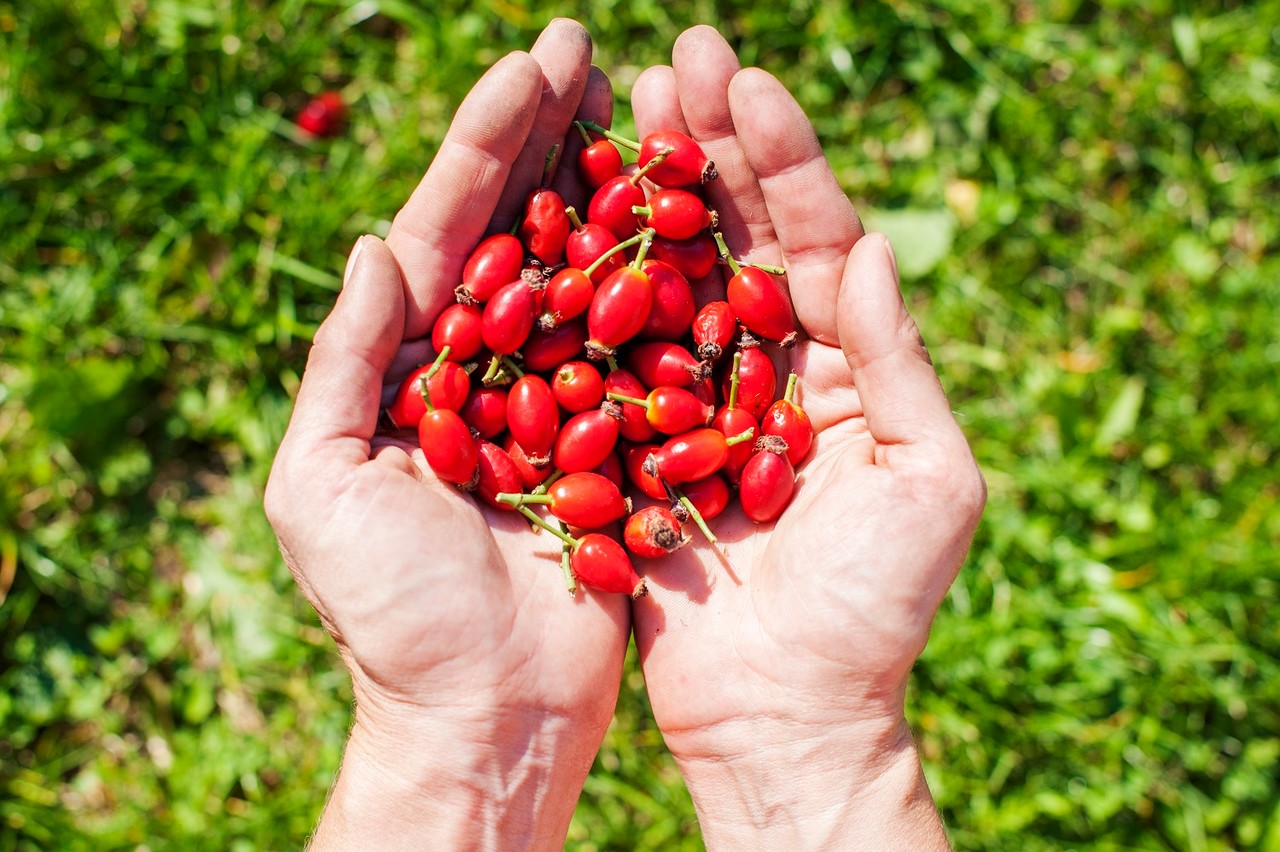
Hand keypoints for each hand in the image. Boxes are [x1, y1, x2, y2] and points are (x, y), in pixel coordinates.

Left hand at [265, 21, 627, 848]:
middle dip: (552, 141)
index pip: (449, 231)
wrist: (485, 713)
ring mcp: (560, 399)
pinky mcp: (621, 441)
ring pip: (589, 276)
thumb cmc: (391, 616)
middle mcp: (488, 368)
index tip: (534, 66)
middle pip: (523, 233)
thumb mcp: (324, 488)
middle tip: (592, 50)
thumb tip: (374, 245)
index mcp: (412, 366)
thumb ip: (342, 365)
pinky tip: (693, 220)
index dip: (487, 146)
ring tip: (646, 107)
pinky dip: (666, 286)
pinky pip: (646, 351)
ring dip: (614, 191)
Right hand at [626, 28, 984, 846]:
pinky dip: (591, 291)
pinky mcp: (638, 442)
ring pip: (672, 278)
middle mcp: (771, 366)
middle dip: (709, 149)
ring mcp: (698, 399)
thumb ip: (900, 363)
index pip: (816, 239)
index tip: (742, 80)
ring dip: (647, 196)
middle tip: (673, 57)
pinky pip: (611, 355)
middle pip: (738, 237)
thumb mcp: (924, 484)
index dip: (783, 159)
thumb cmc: (874, 613)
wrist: (787, 712)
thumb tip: (881, 245)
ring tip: (620, 110)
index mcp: (845, 363)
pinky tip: (561, 223)